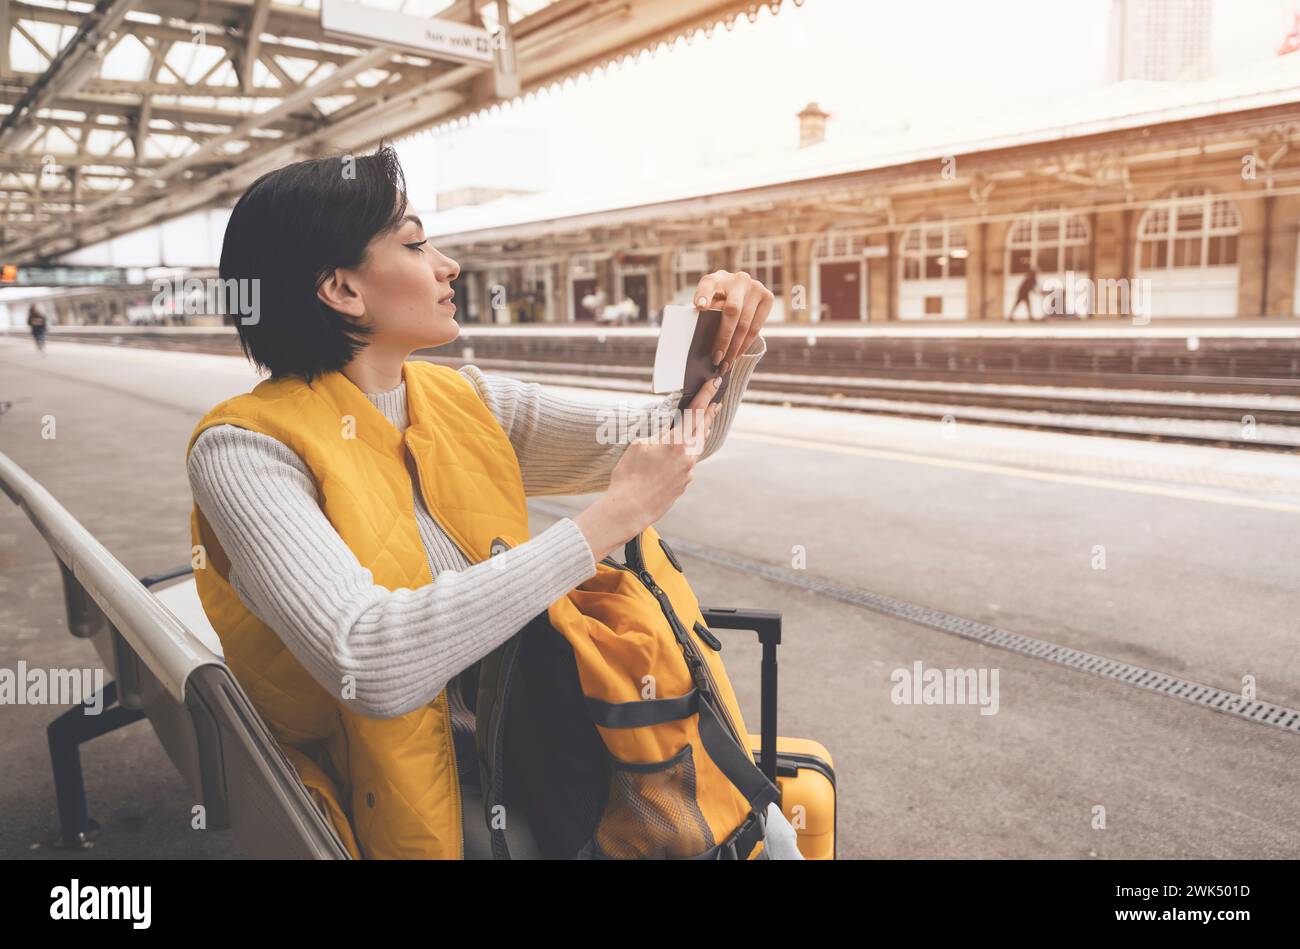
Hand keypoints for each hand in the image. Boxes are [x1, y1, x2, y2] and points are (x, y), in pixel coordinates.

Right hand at [574, 375, 723, 559]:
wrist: (630, 508)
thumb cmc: (629, 475)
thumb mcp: (640, 444)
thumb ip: (660, 434)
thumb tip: (670, 432)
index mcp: (677, 441)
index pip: (695, 411)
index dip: (705, 395)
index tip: (714, 383)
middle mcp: (687, 456)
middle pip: (702, 429)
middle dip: (709, 413)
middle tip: (716, 402)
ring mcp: (687, 472)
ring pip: (697, 447)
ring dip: (701, 433)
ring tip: (706, 422)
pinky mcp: (683, 484)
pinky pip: (689, 463)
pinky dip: (689, 452)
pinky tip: (684, 451)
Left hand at [691, 270, 774, 373]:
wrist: (739, 291)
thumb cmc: (717, 302)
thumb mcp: (707, 303)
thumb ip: (706, 313)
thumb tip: (706, 332)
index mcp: (716, 278)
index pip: (708, 286)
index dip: (704, 296)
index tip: (700, 307)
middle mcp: (738, 279)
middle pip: (732, 312)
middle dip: (724, 338)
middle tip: (716, 359)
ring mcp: (755, 287)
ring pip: (746, 323)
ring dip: (736, 347)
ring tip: (726, 364)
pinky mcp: (768, 297)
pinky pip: (756, 327)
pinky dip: (746, 344)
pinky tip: (738, 355)